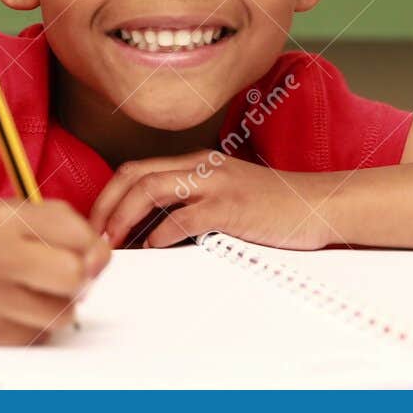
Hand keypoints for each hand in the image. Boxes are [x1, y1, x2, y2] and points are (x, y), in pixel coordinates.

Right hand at [0, 199, 110, 344]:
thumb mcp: (6, 213)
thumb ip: (57, 227)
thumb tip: (100, 263)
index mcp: (3, 218)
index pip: (77, 234)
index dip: (93, 248)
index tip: (87, 253)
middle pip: (74, 277)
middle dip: (82, 280)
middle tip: (69, 277)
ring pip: (62, 315)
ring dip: (60, 307)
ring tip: (35, 292)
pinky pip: (36, 337)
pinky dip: (35, 326)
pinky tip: (11, 307)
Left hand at [88, 150, 339, 250]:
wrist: (320, 204)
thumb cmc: (274, 207)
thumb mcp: (225, 197)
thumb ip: (189, 206)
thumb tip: (149, 234)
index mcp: (196, 163)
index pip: (136, 170)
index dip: (108, 196)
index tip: (95, 225)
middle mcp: (201, 167)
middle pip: (134, 175)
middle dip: (105, 206)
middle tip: (92, 237)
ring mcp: (216, 184)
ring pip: (150, 189)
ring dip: (122, 218)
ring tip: (111, 243)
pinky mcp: (231, 207)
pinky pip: (184, 217)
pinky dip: (160, 234)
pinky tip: (152, 249)